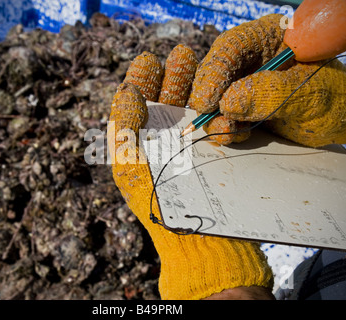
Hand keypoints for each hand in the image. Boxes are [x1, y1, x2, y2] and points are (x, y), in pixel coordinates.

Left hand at [107, 45, 273, 299]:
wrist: (202, 243)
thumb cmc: (160, 208)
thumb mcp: (132, 170)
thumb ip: (125, 130)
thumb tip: (125, 92)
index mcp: (136, 151)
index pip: (135, 108)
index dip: (141, 82)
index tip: (149, 60)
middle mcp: (160, 149)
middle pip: (165, 104)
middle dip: (173, 77)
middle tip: (183, 53)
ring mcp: (189, 153)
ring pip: (190, 111)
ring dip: (196, 86)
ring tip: (201, 63)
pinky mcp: (213, 159)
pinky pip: (213, 127)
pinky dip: (215, 110)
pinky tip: (220, 95)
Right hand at [189, 14, 345, 146]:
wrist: (343, 121)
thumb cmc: (337, 99)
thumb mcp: (309, 93)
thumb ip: (270, 94)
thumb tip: (228, 103)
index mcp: (270, 38)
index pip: (232, 46)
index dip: (215, 70)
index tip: (207, 99)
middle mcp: (252, 58)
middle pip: (215, 70)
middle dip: (208, 95)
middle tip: (207, 114)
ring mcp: (245, 83)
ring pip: (213, 96)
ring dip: (214, 116)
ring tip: (227, 130)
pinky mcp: (243, 107)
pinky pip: (221, 116)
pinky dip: (222, 128)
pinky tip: (235, 134)